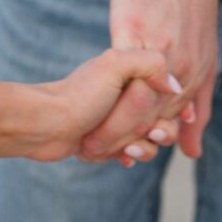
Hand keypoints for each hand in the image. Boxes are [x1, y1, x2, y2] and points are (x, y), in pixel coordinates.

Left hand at [27, 47, 178, 162]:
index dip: (169, 110)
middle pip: (163, 118)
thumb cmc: (79, 94)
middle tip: (148, 135)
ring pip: (151, 139)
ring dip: (143, 147)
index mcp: (131, 73)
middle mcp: (127, 94)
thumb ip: (149, 63)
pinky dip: (130, 155)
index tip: (164, 120)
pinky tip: (121, 157)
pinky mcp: (111, 138)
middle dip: (157, 131)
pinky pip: (135, 152)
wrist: (46, 124)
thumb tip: (176, 85)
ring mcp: (119, 118)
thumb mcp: (114, 66)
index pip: (168, 94)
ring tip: (127, 149)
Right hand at [79, 0, 218, 162]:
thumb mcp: (204, 64)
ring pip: (135, 97)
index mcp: (193, 78)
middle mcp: (179, 68)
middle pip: (149, 116)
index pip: (166, 123)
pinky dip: (105, 84)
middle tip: (93, 151)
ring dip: (112, 120)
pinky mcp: (133, 27)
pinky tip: (87, 96)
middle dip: (121, 138)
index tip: (120, 157)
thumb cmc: (188, 14)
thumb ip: (198, 109)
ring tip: (86, 134)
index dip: (142, 142)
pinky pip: (118, 64)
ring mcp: (156, 48)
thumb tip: (191, 153)